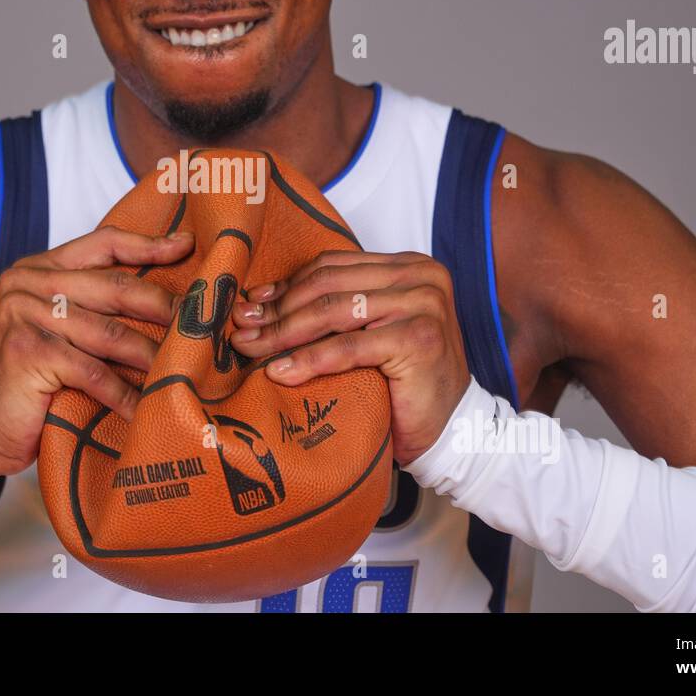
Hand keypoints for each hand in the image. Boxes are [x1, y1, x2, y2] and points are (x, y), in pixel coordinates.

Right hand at [0, 226, 194, 476]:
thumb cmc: (27, 384)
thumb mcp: (59, 333)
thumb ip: (93, 310)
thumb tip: (167, 303)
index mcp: (38, 269)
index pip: (103, 242)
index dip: (149, 244)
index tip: (188, 247)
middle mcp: (27, 283)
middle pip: (116, 287)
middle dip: (167, 306)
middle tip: (205, 322)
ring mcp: (23, 315)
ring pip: (111, 334)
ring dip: (154, 357)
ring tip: (186, 371)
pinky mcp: (27, 352)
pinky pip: (94, 373)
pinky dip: (125, 395)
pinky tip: (146, 410)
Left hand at [228, 251, 470, 465]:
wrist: (454, 430)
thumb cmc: (406, 383)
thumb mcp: (371, 331)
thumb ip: (336, 309)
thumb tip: (261, 301)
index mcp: (408, 265)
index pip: (332, 266)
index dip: (286, 285)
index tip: (252, 305)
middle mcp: (420, 275)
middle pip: (327, 285)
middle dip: (277, 310)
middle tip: (241, 330)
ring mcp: (423, 304)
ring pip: (332, 311)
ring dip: (284, 333)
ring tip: (251, 349)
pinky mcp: (418, 338)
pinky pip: (347, 347)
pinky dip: (308, 360)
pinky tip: (280, 372)